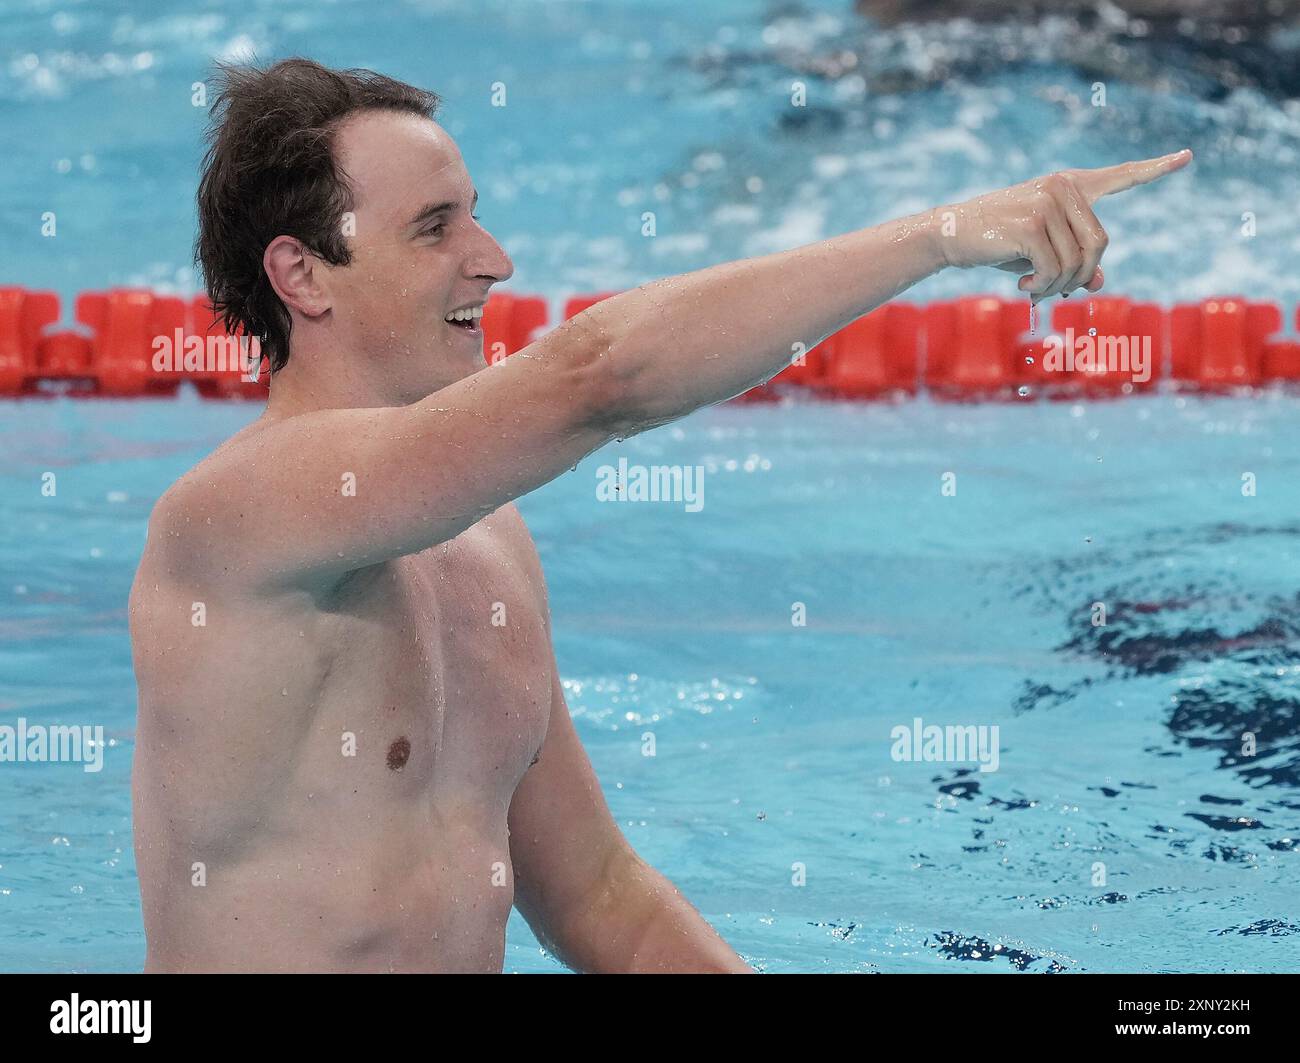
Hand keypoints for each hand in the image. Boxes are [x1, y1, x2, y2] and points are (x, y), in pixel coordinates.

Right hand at [928, 149, 1191, 302]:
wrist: (948, 234)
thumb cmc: (995, 243)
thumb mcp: (1039, 254)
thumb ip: (1073, 263)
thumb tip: (1099, 283)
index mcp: (1069, 186)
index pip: (1119, 177)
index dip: (1155, 169)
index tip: (1187, 158)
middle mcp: (1062, 187)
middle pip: (1100, 244)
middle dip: (1082, 275)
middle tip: (1056, 291)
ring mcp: (1047, 202)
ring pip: (1079, 261)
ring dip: (1059, 286)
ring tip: (1035, 290)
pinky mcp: (1031, 224)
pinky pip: (1056, 268)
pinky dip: (1044, 286)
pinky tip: (1024, 287)